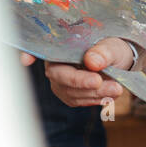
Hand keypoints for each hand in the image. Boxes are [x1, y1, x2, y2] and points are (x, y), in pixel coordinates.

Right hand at [19, 38, 134, 107]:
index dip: (28, 53)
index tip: (25, 60)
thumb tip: (91, 61)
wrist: (119, 63)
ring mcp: (61, 82)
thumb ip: (104, 52)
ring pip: (71, 93)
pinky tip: (110, 94)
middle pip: (60, 77)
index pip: (39, 48)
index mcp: (61, 45)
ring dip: (94, 94)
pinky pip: (79, 101)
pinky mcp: (70, 95)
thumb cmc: (112, 48)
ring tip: (116, 89)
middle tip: (100, 82)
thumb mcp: (112, 46)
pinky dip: (95, 99)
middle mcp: (55, 64)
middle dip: (81, 83)